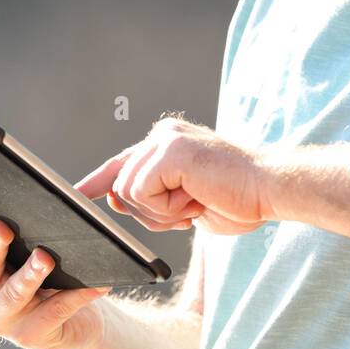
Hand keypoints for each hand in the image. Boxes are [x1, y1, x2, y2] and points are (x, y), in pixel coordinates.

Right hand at [0, 183, 109, 348]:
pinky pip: (57, 310)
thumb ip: (19, 234)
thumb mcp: (26, 255)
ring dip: (30, 274)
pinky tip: (96, 283)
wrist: (75, 324)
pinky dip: (77, 295)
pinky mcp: (33, 335)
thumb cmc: (48, 279)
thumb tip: (28, 194)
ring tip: (45, 258)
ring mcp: (4, 319)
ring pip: (16, 292)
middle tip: (3, 227)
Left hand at [73, 117, 270, 235]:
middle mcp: (162, 135)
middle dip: (150, 213)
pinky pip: (140, 193)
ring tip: (196, 203)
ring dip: (161, 213)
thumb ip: (151, 198)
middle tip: (190, 211)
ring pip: (128, 193)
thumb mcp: (185, 202)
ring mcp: (164, 140)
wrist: (271, 189)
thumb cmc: (239, 199)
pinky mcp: (169, 151)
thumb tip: (112, 199)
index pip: (122, 163)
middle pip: (121, 186)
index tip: (78, 193)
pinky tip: (194, 198)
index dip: (98, 181)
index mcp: (167, 143)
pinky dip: (166, 208)